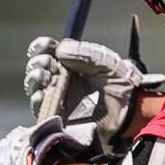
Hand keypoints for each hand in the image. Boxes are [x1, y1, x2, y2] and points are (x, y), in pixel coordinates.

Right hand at [24, 17, 164, 151]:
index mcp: (76, 64)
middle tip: (48, 65)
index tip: (41, 47)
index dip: (42, 48)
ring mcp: (60, 98)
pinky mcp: (58, 117)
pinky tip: (42, 94)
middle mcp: (65, 79)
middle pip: (38, 68)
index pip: (51, 52)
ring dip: (35, 79)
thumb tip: (59, 50)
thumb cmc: (123, 88)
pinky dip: (37, 99)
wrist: (129, 115)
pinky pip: (38, 108)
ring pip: (35, 87)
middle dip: (38, 63)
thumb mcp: (106, 64)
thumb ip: (84, 54)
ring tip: (45, 78)